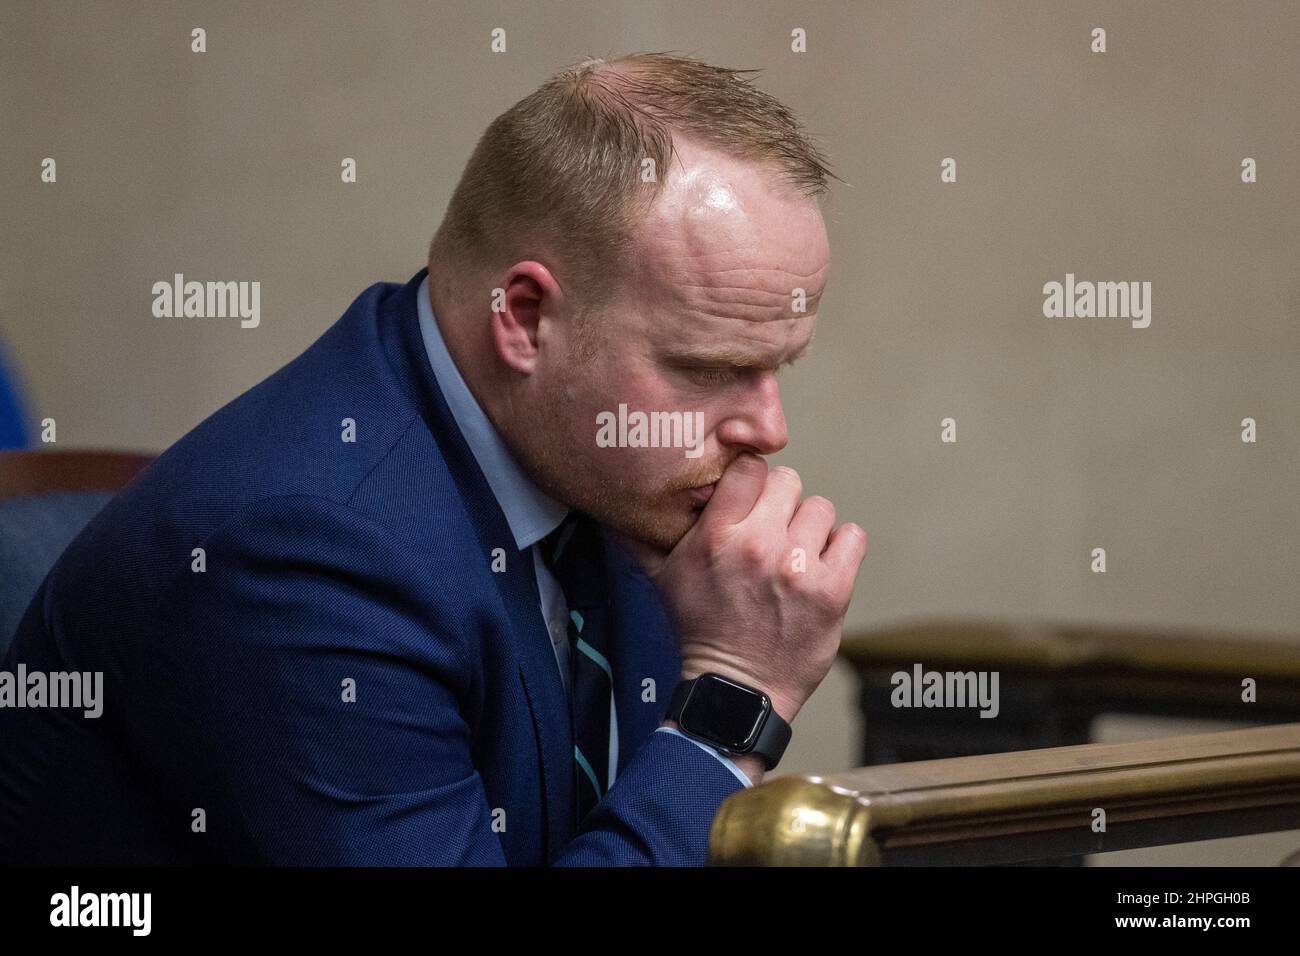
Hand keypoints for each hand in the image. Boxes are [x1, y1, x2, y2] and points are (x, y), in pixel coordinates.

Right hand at [633, 453, 866, 724]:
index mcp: (717, 534)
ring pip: (821, 508)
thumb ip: (640, 537)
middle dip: (782, 504)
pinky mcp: (832, 589)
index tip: (750, 501)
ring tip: (795, 555)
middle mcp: (759, 545)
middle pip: (789, 481)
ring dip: (810, 529)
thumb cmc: (700, 630)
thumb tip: (613, 507)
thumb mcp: (662, 579)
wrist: (737, 689)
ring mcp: (798, 567)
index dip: (751, 482)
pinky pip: (852, 537)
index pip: (749, 468)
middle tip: (773, 532)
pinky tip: (820, 567)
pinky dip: (841, 549)